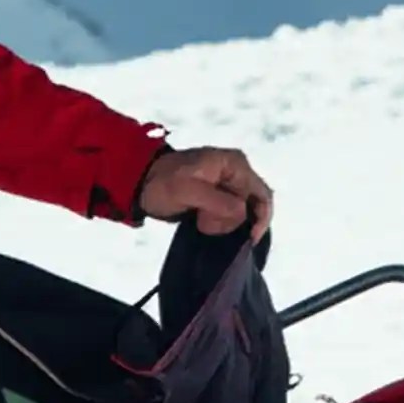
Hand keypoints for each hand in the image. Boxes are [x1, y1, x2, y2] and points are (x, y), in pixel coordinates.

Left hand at [138, 147, 273, 239]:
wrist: (141, 183)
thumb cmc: (163, 184)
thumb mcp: (188, 191)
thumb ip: (219, 203)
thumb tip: (242, 213)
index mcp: (235, 164)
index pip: (262, 195)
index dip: (260, 219)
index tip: (248, 238)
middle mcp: (237, 171)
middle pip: (253, 205)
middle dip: (236, 221)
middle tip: (208, 225)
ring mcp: (228, 184)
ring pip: (242, 212)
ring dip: (225, 223)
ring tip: (200, 221)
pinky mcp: (218, 196)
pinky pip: (230, 213)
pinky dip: (221, 223)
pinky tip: (204, 225)